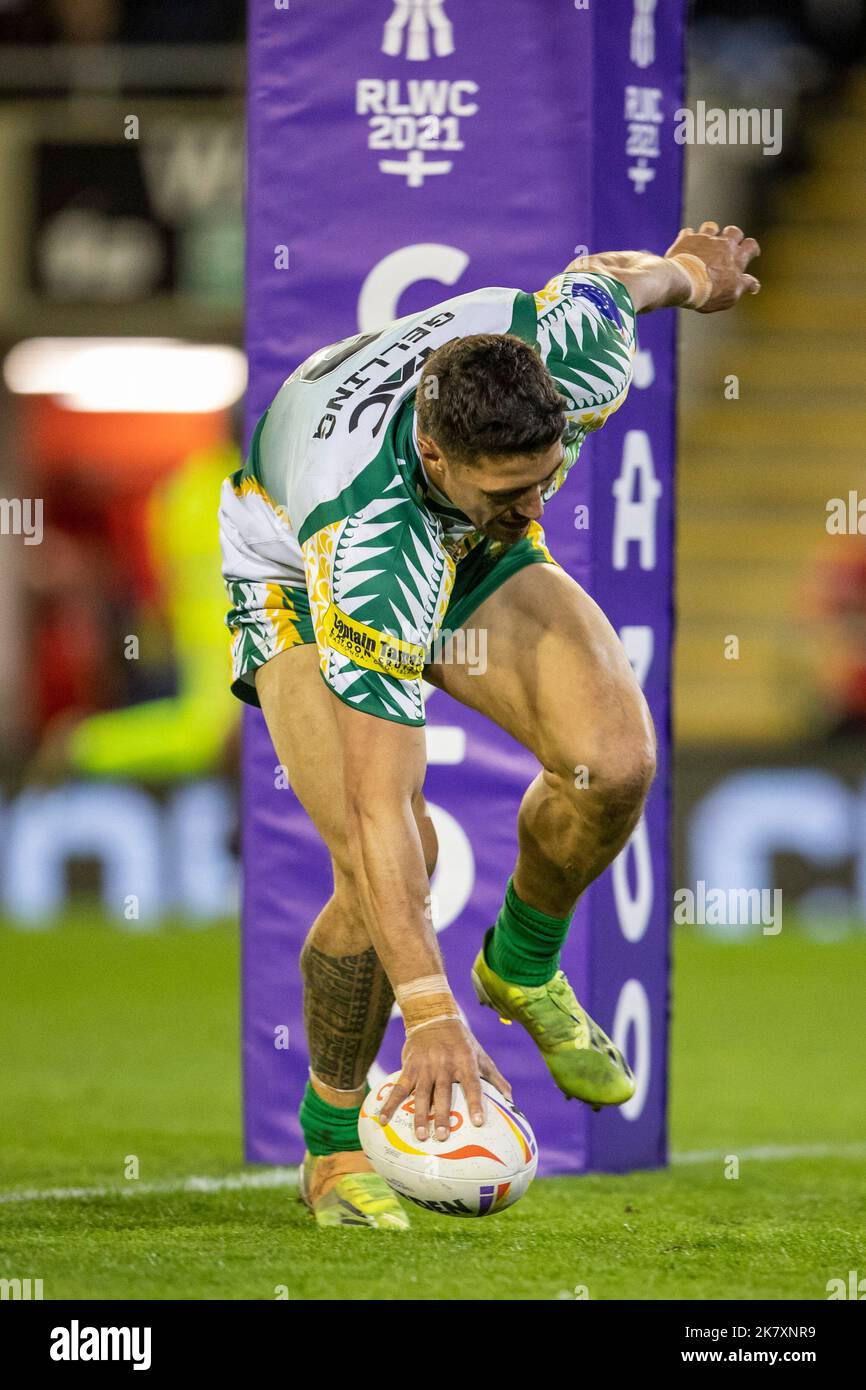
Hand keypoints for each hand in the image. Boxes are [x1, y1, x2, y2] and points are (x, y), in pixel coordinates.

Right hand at [377, 1018, 511, 1142]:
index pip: (472, 1085)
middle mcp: (444, 1064)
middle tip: (442, 1137)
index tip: (479, 1122)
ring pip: (421, 1094)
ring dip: (419, 1116)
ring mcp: (425, 1066)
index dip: (476, 1103)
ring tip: (420, 1136)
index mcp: (464, 1061)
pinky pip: (399, 1087)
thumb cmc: (461, 1041)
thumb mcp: (480, 1055)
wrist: (432, 1017)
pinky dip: (390, 1104)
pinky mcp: (409, 1066)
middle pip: (443, 1093)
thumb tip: (511, 1100)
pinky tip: (383, 1119)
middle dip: (442, 1115)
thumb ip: (494, 1077)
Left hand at [665, 221, 760, 312]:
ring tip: (707, 242)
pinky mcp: (687, 239)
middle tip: (730, 245)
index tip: (751, 253)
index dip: (752, 248)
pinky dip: (689, 238)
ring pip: (712, 227)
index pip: (751, 245)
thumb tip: (755, 285)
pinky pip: (689, 232)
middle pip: (734, 231)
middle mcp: (723, 244)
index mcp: (737, 257)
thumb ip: (744, 286)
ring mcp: (705, 239)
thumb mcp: (731, 295)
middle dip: (733, 236)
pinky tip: (687, 244)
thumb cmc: (710, 292)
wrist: (684, 283)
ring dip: (711, 233)